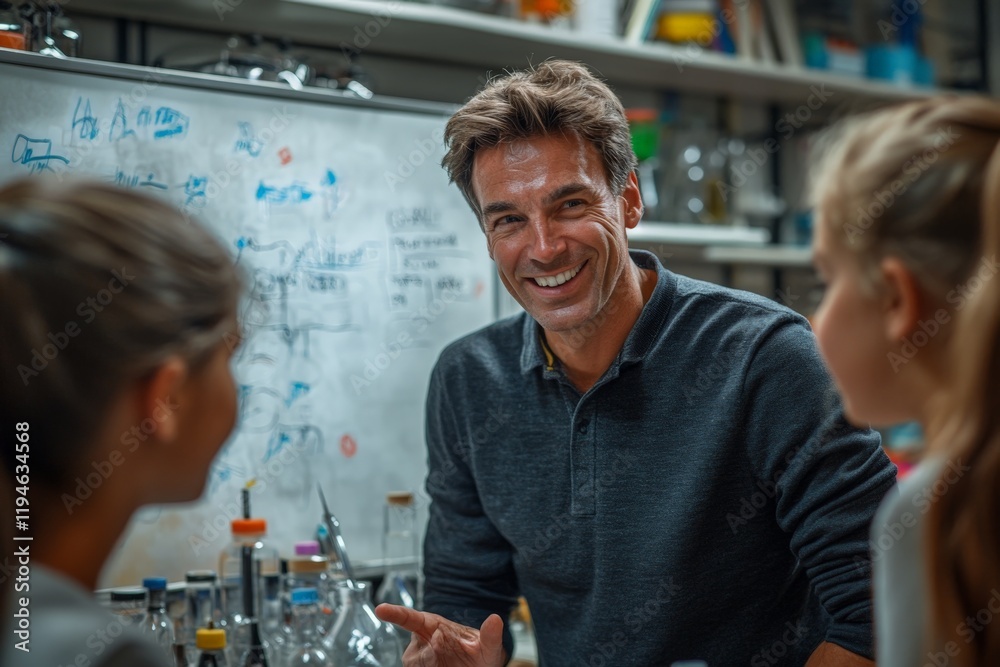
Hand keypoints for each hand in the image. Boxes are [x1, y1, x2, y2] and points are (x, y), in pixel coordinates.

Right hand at [374, 603, 505, 666]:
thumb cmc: (480, 656)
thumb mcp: (488, 647)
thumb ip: (490, 635)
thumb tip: (496, 619)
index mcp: (434, 626)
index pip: (410, 617)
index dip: (395, 613)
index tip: (380, 609)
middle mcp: (422, 642)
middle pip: (414, 653)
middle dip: (430, 656)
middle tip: (447, 653)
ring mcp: (419, 659)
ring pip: (416, 665)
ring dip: (431, 665)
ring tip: (447, 664)